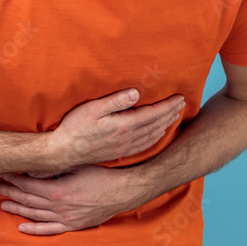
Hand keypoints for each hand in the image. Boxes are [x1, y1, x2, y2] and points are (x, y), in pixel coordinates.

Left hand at [0, 164, 142, 234]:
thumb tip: (32, 169)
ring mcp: (65, 219)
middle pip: (28, 199)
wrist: (122, 192)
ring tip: (3, 203)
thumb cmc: (101, 175)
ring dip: (17, 209)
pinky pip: (49, 230)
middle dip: (10, 192)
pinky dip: (34, 229)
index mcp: (58, 191)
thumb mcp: (76, 165)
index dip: (14, 178)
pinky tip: (21, 227)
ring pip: (34, 215)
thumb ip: (53, 169)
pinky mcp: (72, 225)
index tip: (3, 172)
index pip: (28, 184)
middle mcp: (59, 207)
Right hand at [46, 89, 184, 169]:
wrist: (64, 152)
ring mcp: (124, 147)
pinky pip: (144, 145)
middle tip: (182, 104)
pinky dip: (155, 138)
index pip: (152, 113)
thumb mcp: (92, 109)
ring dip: (165, 125)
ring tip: (174, 116)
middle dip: (171, 113)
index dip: (168, 105)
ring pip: (152, 135)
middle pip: (156, 124)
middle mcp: (127, 138)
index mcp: (123, 125)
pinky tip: (157, 134)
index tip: (180, 98)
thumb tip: (136, 93)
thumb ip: (115, 101)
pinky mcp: (119, 153)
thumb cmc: (74, 127)